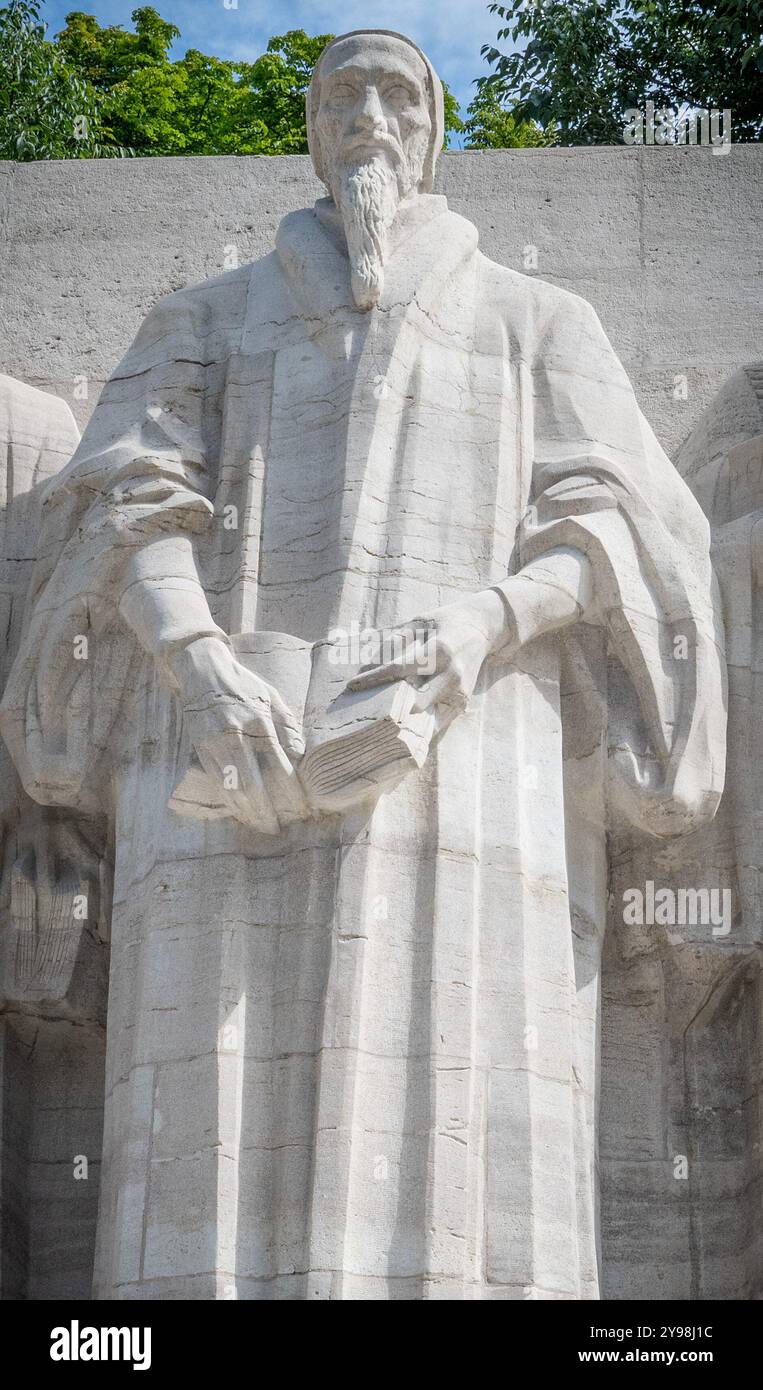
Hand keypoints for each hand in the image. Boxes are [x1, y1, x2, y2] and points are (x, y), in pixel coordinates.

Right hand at [171, 636, 306, 833]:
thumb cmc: (244, 685)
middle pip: (255, 785)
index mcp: (261, 722)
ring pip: (233, 789)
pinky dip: (230, 802)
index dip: (291, 792)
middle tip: (279, 828)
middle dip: (268, 811)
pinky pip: (217, 783)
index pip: (280, 767)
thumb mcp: (272, 697)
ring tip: (261, 826)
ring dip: (248, 812)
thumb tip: (300, 755)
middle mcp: (238, 735)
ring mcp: (217, 744)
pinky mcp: (202, 748)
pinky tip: (240, 812)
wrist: (203, 672)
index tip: (302, 809)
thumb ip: (287, 724)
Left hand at [346, 590, 510, 732]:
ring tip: (375, 721)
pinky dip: (417, 722)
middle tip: (360, 711)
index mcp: (439, 650)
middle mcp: (452, 673)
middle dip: (387, 706)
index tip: (351, 686)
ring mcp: (460, 690)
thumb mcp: (418, 622)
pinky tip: (397, 724)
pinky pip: (436, 718)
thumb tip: (365, 663)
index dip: (373, 678)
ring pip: (423, 713)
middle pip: (411, 699)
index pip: (398, 668)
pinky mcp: (462, 700)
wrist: (483, 627)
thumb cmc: (444, 622)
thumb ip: (393, 641)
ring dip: (400, 717)